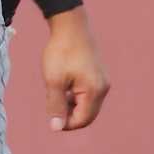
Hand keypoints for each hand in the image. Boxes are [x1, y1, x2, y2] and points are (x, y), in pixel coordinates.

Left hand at [41, 7, 108, 132]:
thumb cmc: (61, 52)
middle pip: (88, 114)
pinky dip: (76, 96)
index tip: (50, 119)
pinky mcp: (98, 74)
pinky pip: (89, 94)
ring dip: (72, 105)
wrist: (70, 25)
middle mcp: (103, 88)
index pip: (83, 119)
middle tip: (52, 106)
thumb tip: (56, 128)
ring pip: (88, 104)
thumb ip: (56, 105)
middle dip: (70, 115)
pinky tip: (63, 86)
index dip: (66, 124)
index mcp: (94, 91)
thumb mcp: (53, 80)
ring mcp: (103, 80)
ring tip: (56, 92)